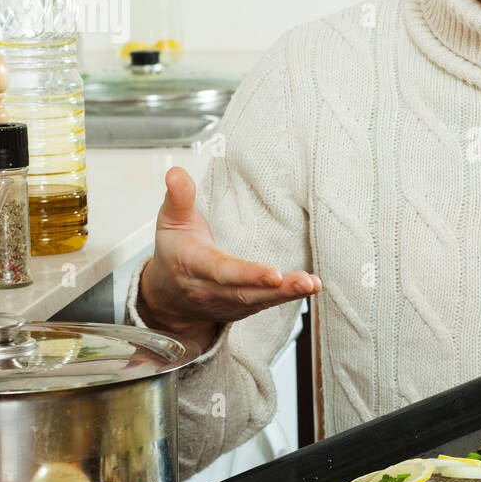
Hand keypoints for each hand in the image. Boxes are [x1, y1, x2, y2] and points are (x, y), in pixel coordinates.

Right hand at [137, 167, 319, 349]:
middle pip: (246, 291)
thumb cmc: (174, 251)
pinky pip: (265, 305)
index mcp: (193, 264)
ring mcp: (226, 303)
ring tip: (312, 285)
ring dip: (288, 295)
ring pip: (259, 301)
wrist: (168, 295)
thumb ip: (179, 197)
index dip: (247, 274)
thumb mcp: (171, 220)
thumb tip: (176, 172)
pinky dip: (287, 299)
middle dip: (278, 289)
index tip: (273, 274)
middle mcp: (210, 289)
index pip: (222, 271)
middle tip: (306, 282)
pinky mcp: (241, 309)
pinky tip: (308, 289)